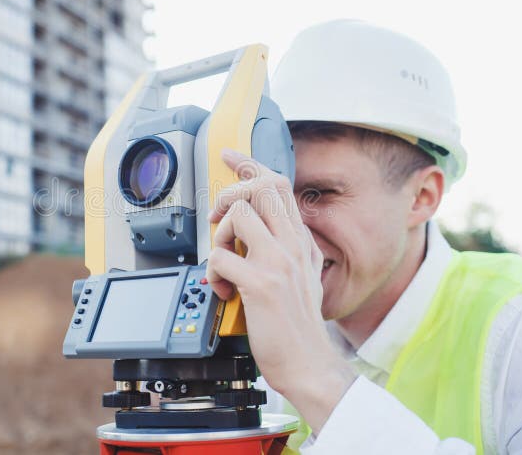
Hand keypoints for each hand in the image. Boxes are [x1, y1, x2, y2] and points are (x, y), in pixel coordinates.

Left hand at [206, 149, 355, 430]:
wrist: (309, 364)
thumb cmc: (298, 325)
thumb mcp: (303, 277)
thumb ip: (287, 250)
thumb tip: (259, 230)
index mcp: (301, 241)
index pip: (279, 185)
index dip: (250, 165)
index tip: (230, 156)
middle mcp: (293, 245)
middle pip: (259, 187)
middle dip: (228, 194)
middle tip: (217, 219)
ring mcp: (279, 263)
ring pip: (238, 213)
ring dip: (219, 237)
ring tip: (224, 263)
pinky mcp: (261, 285)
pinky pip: (220, 257)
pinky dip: (212, 273)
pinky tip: (222, 290)